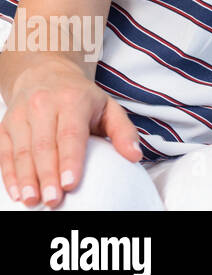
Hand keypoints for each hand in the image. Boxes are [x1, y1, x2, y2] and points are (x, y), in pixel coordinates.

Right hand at [0, 57, 139, 208]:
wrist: (45, 73)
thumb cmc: (81, 97)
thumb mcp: (109, 106)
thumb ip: (124, 131)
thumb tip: (135, 156)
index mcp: (72, 100)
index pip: (70, 134)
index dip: (69, 160)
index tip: (70, 184)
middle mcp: (43, 105)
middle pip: (44, 146)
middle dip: (47, 176)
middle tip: (54, 201)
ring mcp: (21, 115)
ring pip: (22, 151)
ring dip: (27, 179)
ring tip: (33, 201)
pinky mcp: (5, 126)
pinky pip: (4, 153)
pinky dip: (9, 175)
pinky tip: (17, 193)